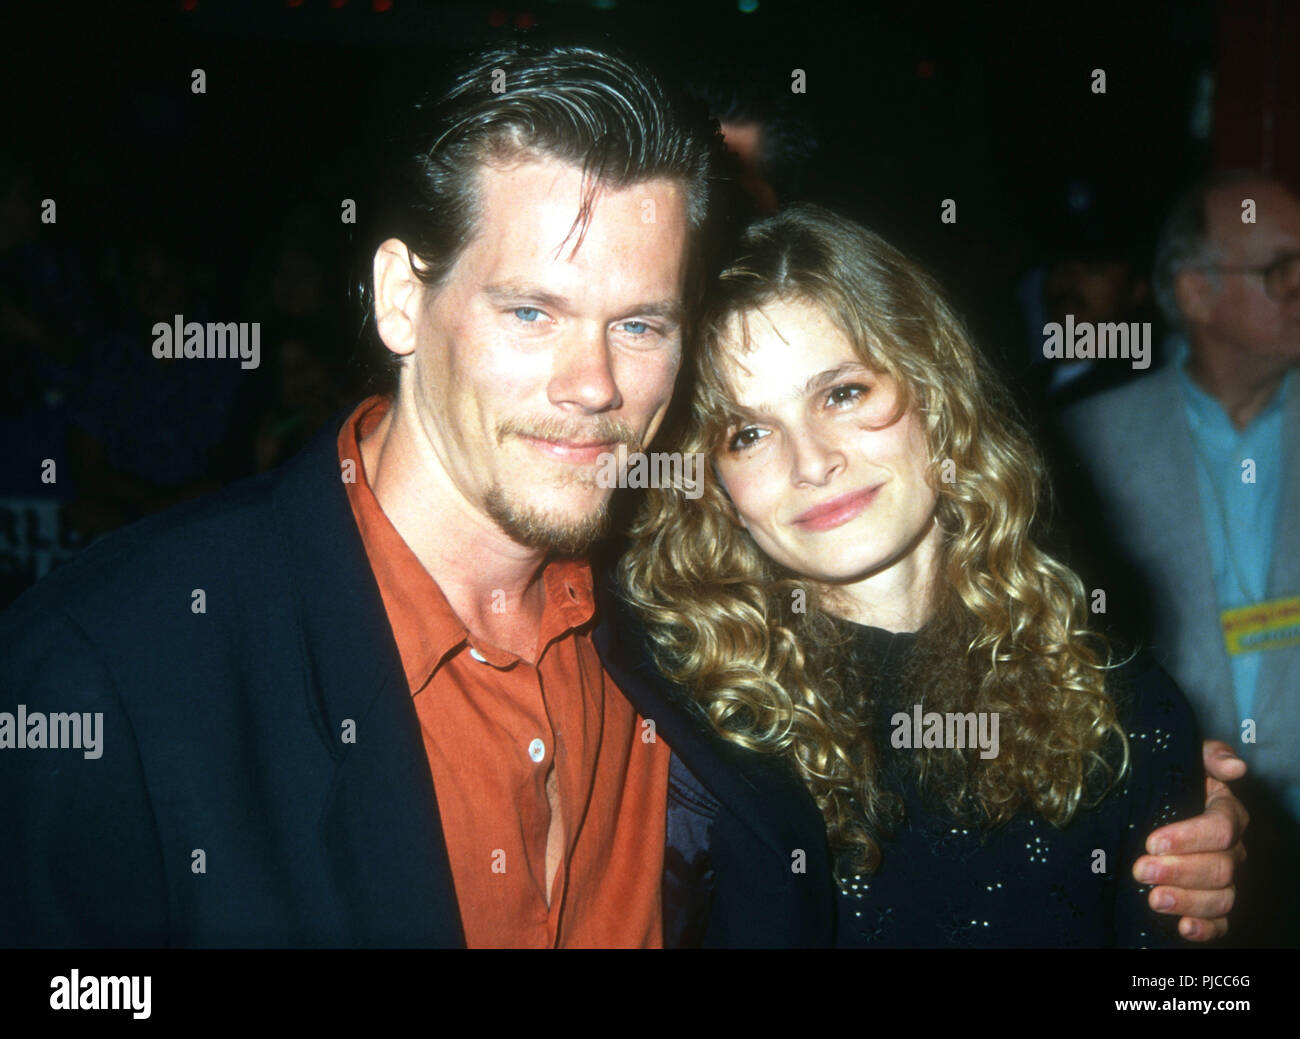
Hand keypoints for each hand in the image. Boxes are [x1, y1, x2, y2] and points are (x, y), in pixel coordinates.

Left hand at [1132, 740, 1248, 940]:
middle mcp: (1231, 848)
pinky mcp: (1212, 902)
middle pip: (1220, 866)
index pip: (1220, 828)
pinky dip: (1205, 929)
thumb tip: (1235, 766)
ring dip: (1188, 901)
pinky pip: (1220, 922)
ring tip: (1153, 899)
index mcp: (1226, 813)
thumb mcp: (1184, 758)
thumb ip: (1210, 755)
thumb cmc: (1167, 777)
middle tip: (1141, 870)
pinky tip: (1182, 927)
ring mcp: (1224, 878)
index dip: (1189, 838)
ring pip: (1221, 896)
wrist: (1148, 801)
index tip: (1152, 842)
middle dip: (1179, 871)